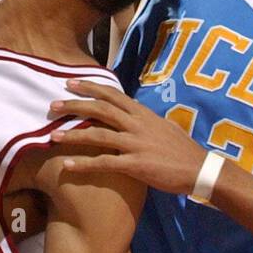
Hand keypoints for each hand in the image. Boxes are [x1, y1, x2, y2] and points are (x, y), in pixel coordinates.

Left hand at [48, 79, 207, 192]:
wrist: (200, 170)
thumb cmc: (182, 150)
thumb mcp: (163, 127)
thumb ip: (145, 120)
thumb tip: (132, 114)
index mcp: (143, 114)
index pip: (112, 94)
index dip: (90, 87)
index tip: (71, 83)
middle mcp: (137, 125)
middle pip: (100, 109)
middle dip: (75, 105)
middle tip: (53, 105)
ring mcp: (136, 144)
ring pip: (98, 134)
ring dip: (73, 135)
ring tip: (52, 136)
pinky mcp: (135, 165)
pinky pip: (104, 163)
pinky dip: (84, 164)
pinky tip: (67, 166)